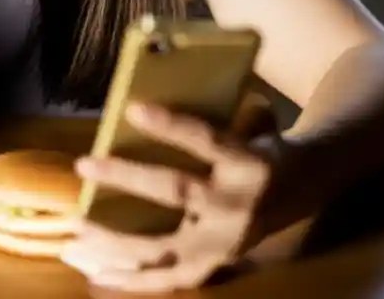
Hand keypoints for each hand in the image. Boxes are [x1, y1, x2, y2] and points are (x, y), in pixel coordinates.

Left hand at [61, 95, 283, 294]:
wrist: (308, 187)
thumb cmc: (263, 149)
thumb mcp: (249, 127)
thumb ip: (208, 123)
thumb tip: (145, 104)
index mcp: (248, 161)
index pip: (206, 139)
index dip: (171, 126)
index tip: (133, 109)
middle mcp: (237, 203)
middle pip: (176, 190)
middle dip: (126, 178)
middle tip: (83, 164)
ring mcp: (226, 241)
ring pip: (164, 244)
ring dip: (114, 240)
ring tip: (75, 231)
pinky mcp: (216, 264)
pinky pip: (169, 279)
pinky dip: (132, 279)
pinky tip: (97, 274)